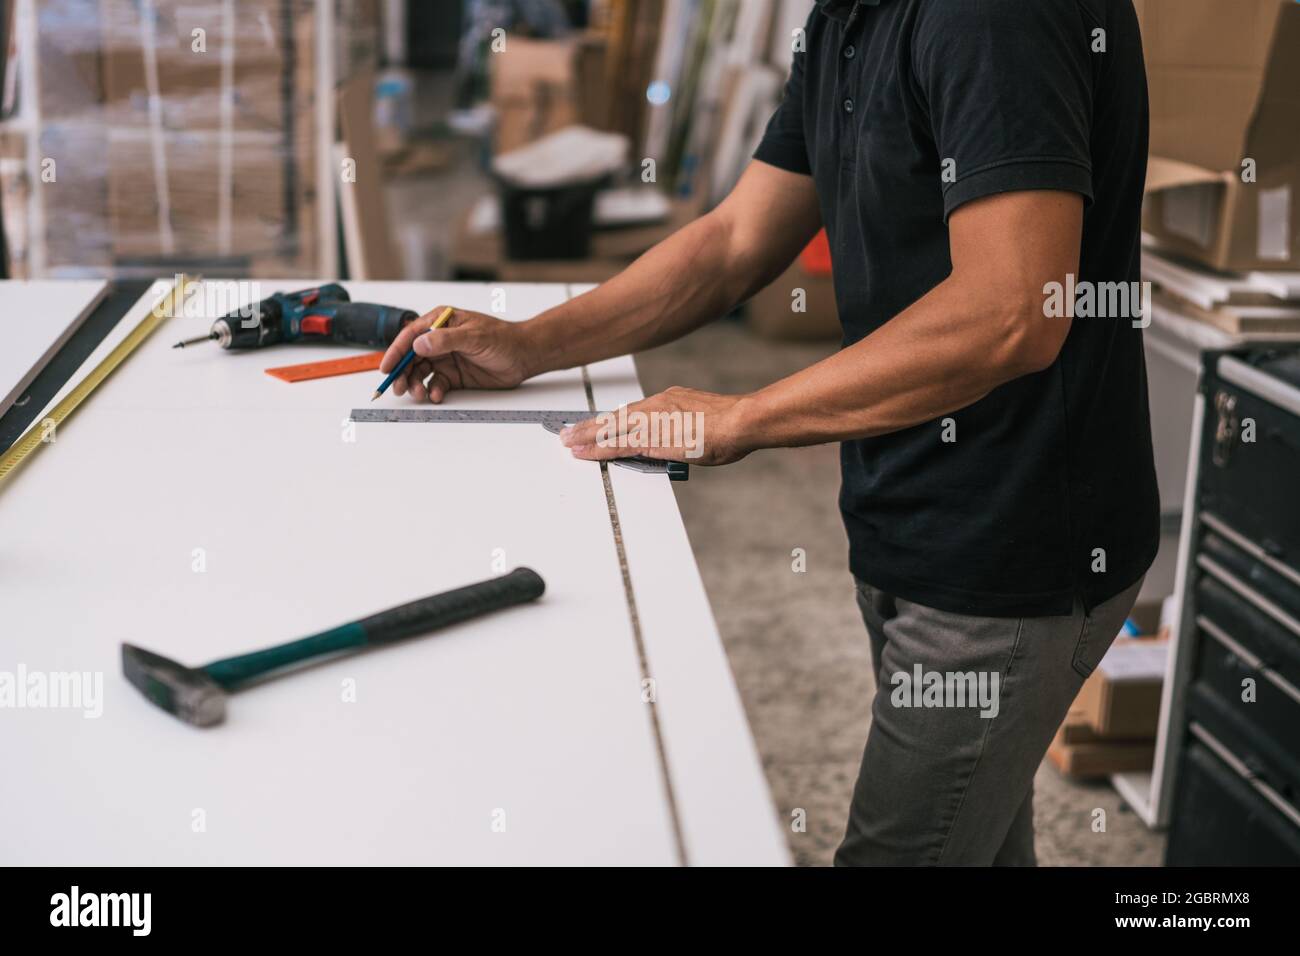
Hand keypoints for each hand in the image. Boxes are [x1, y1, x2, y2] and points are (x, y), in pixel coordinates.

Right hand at [379, 307, 534, 402]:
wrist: (524, 356)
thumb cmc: (503, 339)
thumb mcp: (474, 337)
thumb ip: (445, 340)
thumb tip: (419, 345)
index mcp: (440, 322)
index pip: (410, 336)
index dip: (395, 352)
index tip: (386, 368)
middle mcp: (439, 340)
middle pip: (411, 357)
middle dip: (402, 373)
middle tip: (399, 388)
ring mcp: (446, 358)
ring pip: (420, 373)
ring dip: (415, 384)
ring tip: (418, 394)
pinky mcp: (454, 375)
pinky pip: (436, 384)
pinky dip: (433, 391)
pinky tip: (436, 395)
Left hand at [560, 387, 754, 466]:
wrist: (741, 421)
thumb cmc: (732, 424)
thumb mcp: (704, 421)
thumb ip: (685, 428)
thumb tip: (680, 440)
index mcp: (668, 400)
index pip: (632, 411)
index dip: (611, 419)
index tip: (599, 423)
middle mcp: (655, 407)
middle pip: (614, 416)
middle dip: (589, 425)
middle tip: (568, 430)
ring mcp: (651, 422)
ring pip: (608, 429)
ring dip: (584, 436)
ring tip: (566, 441)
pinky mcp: (651, 439)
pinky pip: (615, 445)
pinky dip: (595, 449)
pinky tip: (581, 452)